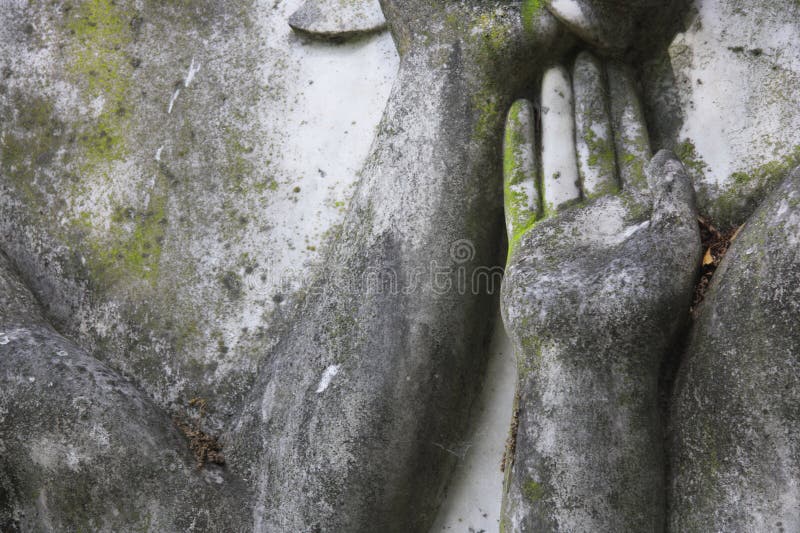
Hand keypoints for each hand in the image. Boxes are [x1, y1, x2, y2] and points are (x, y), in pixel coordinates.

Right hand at [500, 52, 700, 530]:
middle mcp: (597, 217)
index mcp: (635, 216)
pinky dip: (517, 153)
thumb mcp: (673, 246)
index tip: (615, 72)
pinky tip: (518, 119)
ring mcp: (559, 227)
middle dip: (586, 103)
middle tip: (578, 59)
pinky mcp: (527, 240)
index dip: (623, 110)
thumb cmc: (639, 311)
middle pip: (589, 145)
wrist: (588, 360)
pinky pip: (519, 187)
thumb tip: (670, 155)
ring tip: (549, 75)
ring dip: (552, 117)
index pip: (629, 149)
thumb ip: (673, 197)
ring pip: (555, 158)